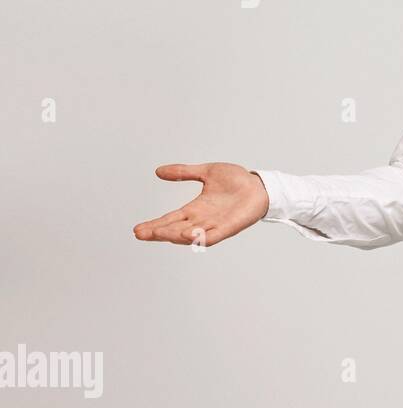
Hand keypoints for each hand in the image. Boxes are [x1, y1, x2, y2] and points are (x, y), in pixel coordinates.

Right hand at [133, 162, 270, 246]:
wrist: (261, 185)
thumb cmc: (237, 181)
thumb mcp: (206, 172)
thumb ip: (184, 172)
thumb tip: (159, 171)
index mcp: (196, 209)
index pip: (170, 219)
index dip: (155, 224)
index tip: (137, 230)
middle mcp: (202, 219)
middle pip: (175, 229)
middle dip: (158, 232)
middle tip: (140, 233)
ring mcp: (215, 224)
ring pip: (190, 234)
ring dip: (174, 235)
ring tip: (157, 234)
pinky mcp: (230, 227)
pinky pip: (212, 235)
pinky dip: (200, 236)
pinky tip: (187, 235)